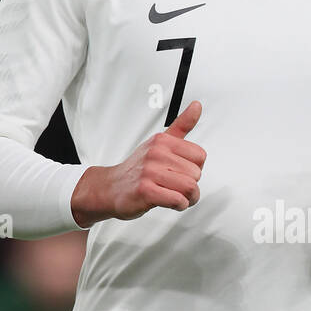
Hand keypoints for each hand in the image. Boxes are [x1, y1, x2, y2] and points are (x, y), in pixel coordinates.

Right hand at [71, 100, 205, 226]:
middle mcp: (156, 154)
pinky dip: (179, 205)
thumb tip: (197, 105)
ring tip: (176, 197)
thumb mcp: (160, 142)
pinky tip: (171, 203)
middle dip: (192, 186)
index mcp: (162, 141)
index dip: (195, 168)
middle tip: (177, 188)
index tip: (182, 172)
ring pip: (190, 188)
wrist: (111, 188)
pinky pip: (177, 200)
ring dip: (188, 198)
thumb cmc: (138, 168)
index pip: (200, 156)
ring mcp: (150, 172)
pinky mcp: (145, 191)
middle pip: (196, 174)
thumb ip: (182, 125)